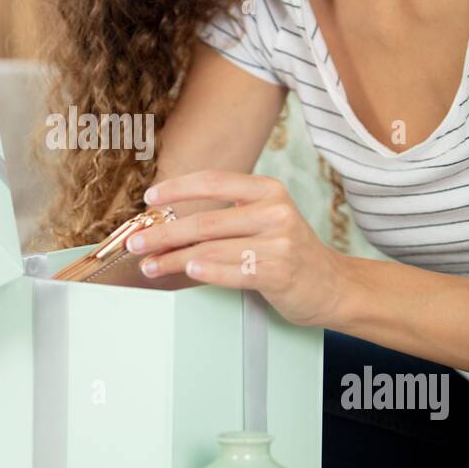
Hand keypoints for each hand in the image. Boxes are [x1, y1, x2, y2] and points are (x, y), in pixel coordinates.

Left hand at [127, 170, 349, 327]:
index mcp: (267, 190)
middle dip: (163, 232)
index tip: (149, 199)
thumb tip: (169, 223)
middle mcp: (274, 211)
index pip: (212, 181)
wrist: (333, 286)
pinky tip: (186, 271)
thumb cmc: (289, 253)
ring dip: (173, 259)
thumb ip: (226, 217)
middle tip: (136, 241)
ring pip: (211, 249)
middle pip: (204, 221)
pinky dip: (206, 272)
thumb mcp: (265, 221)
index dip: (176, 189)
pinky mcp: (279, 271)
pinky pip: (233, 271)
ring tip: (149, 265)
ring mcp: (278, 242)